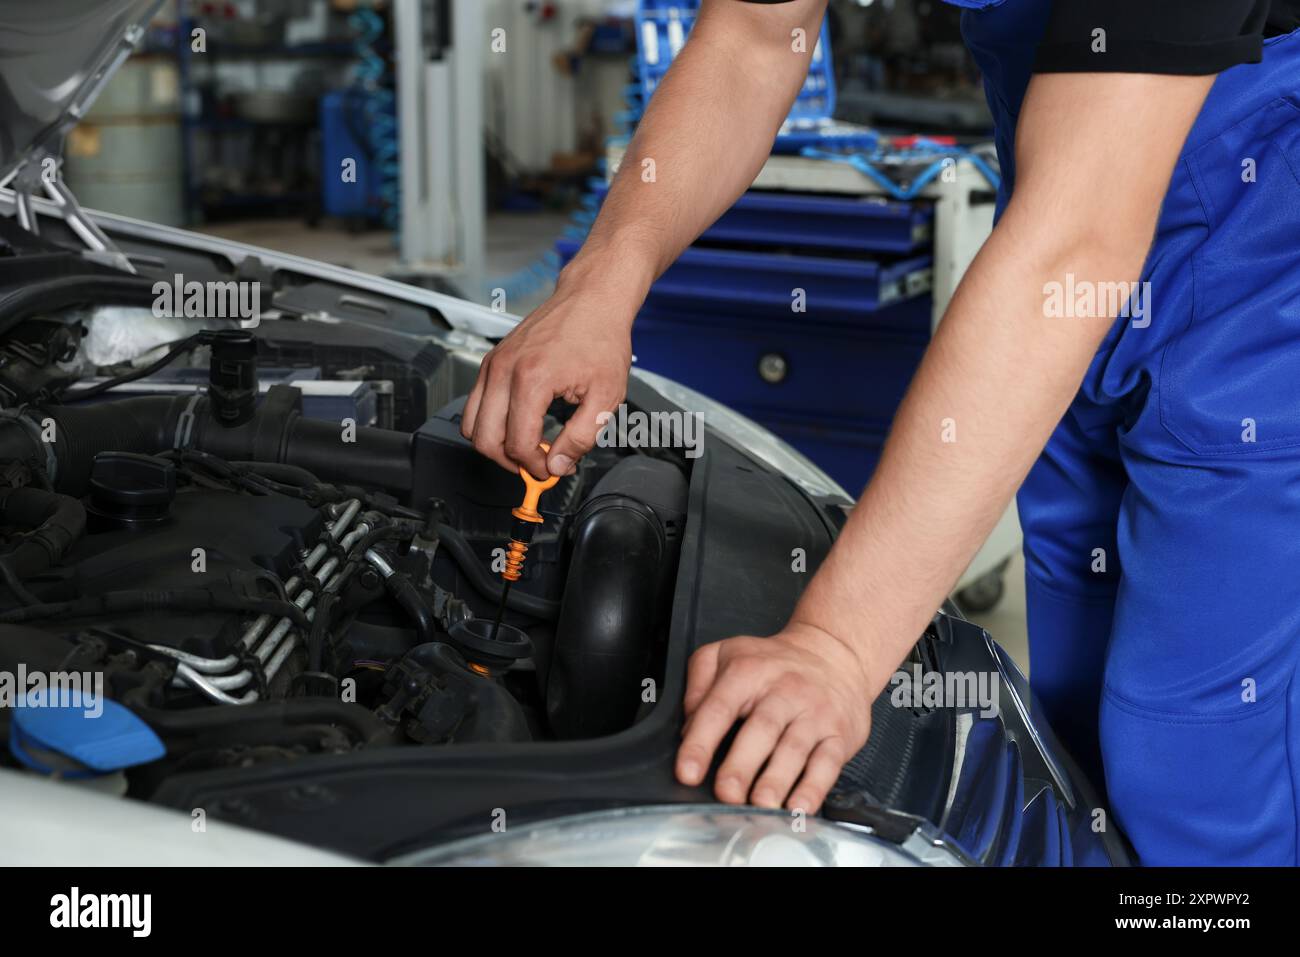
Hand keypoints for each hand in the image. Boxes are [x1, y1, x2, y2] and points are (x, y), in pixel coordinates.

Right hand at [462, 272, 634, 479]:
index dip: (536, 466)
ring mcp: (493, 363)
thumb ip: (581, 437)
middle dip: (510, 462)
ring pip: (471, 424)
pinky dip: (491, 422)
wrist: (592, 301)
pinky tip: (519, 424)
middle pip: (484, 439)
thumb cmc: (601, 339)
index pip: (517, 444)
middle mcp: (504, 370)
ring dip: (495, 444)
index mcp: (532, 379)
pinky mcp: (492, 360)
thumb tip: (558, 465)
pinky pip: (476, 404)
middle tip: (537, 464)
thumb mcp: (606, 396)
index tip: (553, 468)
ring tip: (526, 447)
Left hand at [675, 621, 874, 812]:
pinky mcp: (839, 734)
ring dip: (777, 780)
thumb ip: (698, 683)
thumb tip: (687, 727)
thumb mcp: (726, 654)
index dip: (701, 742)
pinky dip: (814, 788)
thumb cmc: (773, 664)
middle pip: (761, 730)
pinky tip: (799, 806)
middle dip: (741, 766)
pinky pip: (828, 762)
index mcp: (748, 672)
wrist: (834, 654)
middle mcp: (784, 692)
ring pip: (794, 748)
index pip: (719, 708)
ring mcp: (814, 713)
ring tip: (761, 804)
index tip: (688, 772)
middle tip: (726, 793)